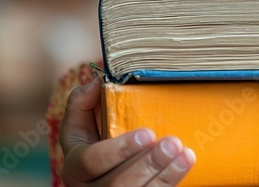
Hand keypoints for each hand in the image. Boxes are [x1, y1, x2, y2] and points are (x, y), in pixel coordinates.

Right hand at [60, 78, 195, 185]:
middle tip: (172, 143)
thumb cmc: (92, 140)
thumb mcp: (80, 122)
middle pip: (117, 183)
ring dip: (165, 175)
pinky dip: (170, 181)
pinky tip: (184, 163)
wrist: (101, 170)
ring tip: (184, 154)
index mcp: (74, 167)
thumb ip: (83, 101)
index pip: (91, 162)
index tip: (147, 133)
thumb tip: (100, 82)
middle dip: (147, 163)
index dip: (119, 150)